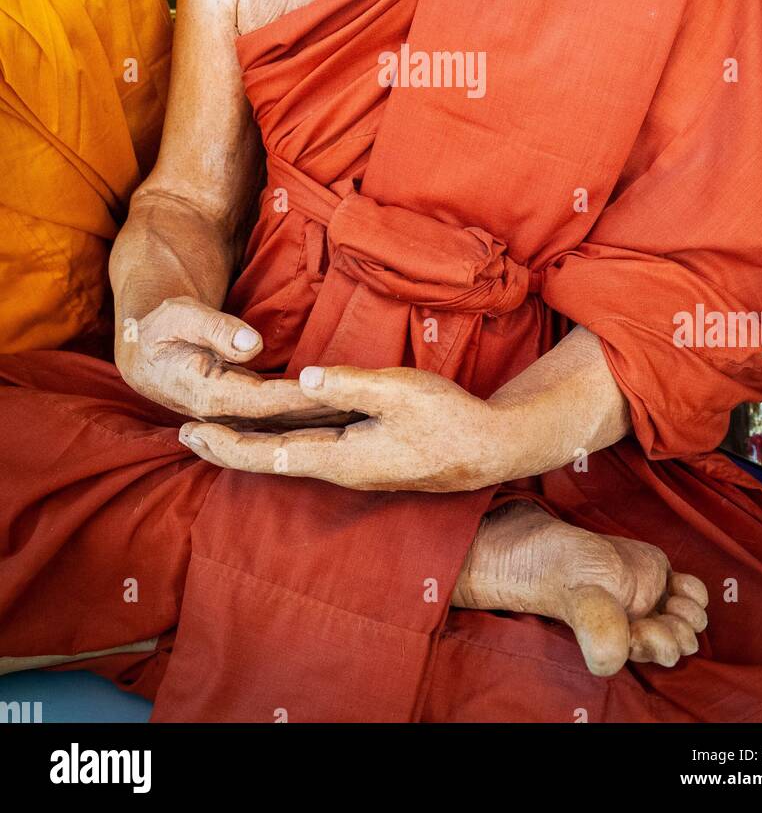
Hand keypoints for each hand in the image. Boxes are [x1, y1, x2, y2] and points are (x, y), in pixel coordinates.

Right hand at [116, 297, 355, 427]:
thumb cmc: (160, 326)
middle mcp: (223, 413)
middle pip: (281, 420)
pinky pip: (279, 416)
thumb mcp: (179, 315)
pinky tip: (338, 409)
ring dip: (320, 420)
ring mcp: (233, 415)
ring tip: (363, 414)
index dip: (299, 398)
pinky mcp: (242, 410)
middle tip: (365, 411)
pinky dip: (307, 414)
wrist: (143, 349)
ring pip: (283, 423)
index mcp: (208, 394)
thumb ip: (216, 329)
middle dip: (321, 417)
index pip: (264, 402)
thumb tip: (252, 345)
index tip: (334, 394)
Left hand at [179, 363, 509, 489]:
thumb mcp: (400, 392)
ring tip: (216, 435)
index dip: (228, 446)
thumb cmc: (448, 418)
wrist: (488, 449)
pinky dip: (278, 443)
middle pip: (271, 463)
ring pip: (288, 458)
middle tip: (184, 435)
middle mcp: (341, 469)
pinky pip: (308, 451)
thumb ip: (351, 386)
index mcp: (342, 457)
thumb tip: (304, 379)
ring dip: (249, 447)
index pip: (270, 455)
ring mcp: (353, 466)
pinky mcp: (365, 457)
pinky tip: (275, 433)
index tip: (191, 435)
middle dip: (227, 450)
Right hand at [452, 502, 707, 675]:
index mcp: (632, 647)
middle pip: (683, 643)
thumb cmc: (574, 584)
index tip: (643, 628)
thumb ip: (602, 640)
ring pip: (693, 621)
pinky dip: (694, 591)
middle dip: (680, 633)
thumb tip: (617, 663)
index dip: (662, 644)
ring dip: (691, 613)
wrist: (566, 554)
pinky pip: (694, 594)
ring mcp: (656, 605)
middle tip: (662, 617)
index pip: (663, 655)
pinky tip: (677, 584)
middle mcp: (645, 629)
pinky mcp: (662, 580)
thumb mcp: (585, 613)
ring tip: (673, 599)